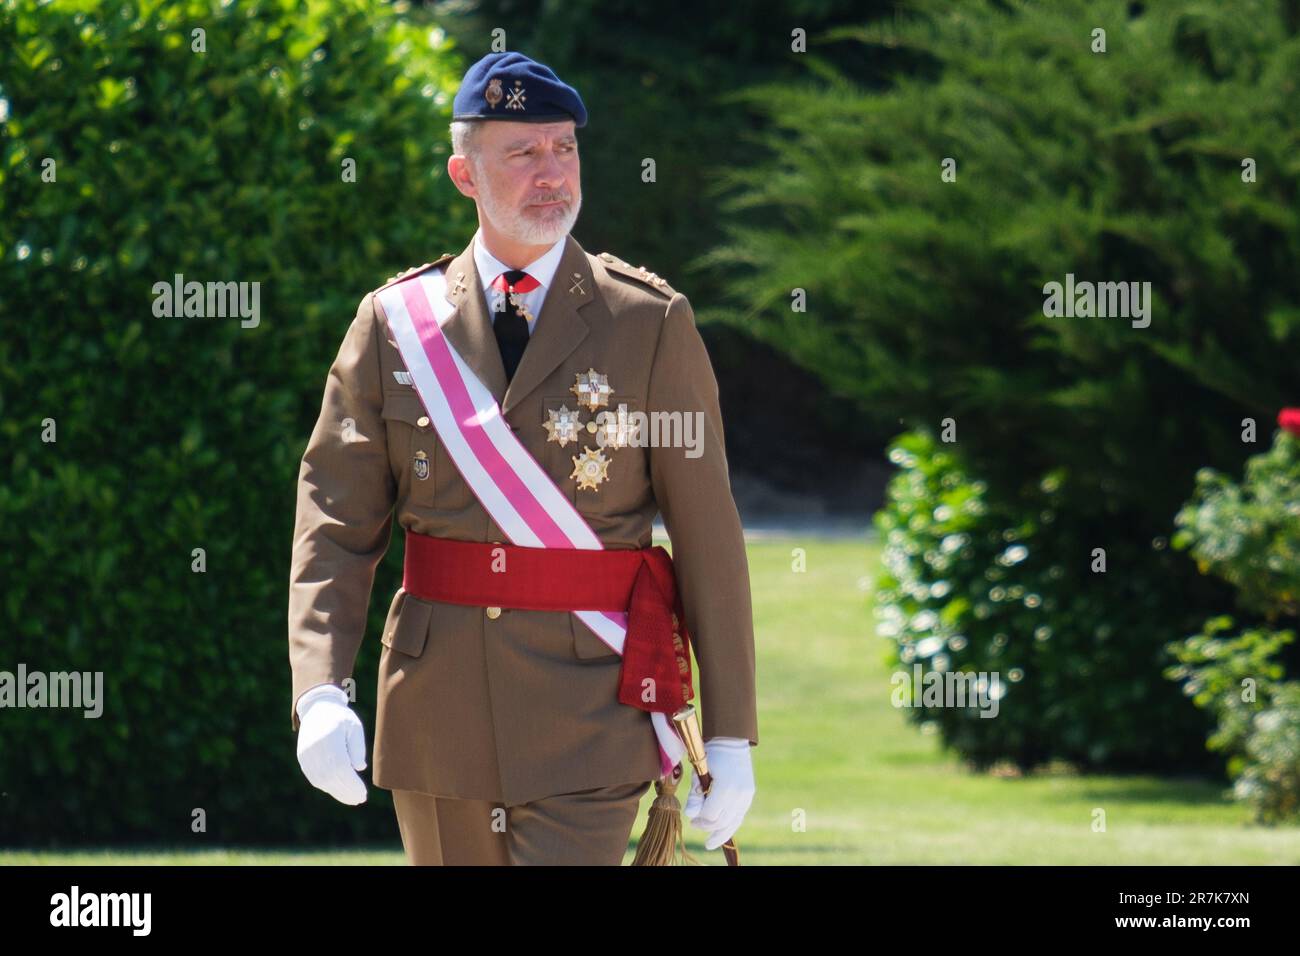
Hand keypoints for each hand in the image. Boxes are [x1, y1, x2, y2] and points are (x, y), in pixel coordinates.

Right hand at [295, 683, 368, 804]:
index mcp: (330, 738)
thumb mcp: (354, 727)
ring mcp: (306, 754)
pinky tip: (338, 790)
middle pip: (331, 777)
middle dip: (346, 791)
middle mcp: (315, 748)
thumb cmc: (341, 718)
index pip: (341, 768)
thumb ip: (357, 747)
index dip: (352, 784)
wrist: (318, 709)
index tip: (363, 793)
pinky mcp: (303, 758)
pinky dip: (327, 786)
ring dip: (337, 792)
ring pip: (321, 780)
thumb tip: (359, 768)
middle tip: (359, 799)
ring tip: (351, 798)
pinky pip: (314, 777)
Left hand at [683, 737, 753, 849]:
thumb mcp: (698, 773)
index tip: (692, 819)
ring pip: (733, 822)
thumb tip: (691, 816)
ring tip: (710, 842)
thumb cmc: (711, 755)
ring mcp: (746, 795)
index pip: (711, 814)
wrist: (731, 742)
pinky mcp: (749, 795)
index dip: (700, 820)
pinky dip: (730, 824)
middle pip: (722, 821)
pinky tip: (721, 831)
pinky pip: (739, 816)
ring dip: (720, 832)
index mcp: (726, 787)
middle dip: (707, 826)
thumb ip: (695, 795)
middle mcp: (739, 793)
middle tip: (695, 825)